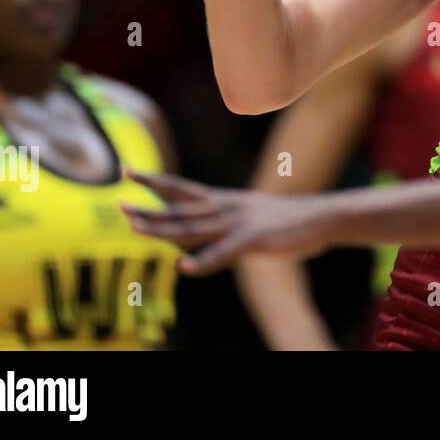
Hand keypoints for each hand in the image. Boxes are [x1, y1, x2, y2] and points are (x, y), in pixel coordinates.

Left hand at [121, 170, 331, 275]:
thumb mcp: (249, 214)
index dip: (154, 181)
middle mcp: (226, 207)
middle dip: (148, 208)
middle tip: (118, 204)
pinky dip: (204, 261)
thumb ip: (224, 221)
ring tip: (136, 228)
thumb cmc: (285, 219)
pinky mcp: (254, 239)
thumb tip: (203, 229)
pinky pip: (224, 252)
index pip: (182, 188)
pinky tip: (185, 268)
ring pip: (194, 228)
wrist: (321, 216)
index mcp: (224, 200)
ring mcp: (239, 222)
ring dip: (164, 229)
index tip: (126, 171)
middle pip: (180, 208)